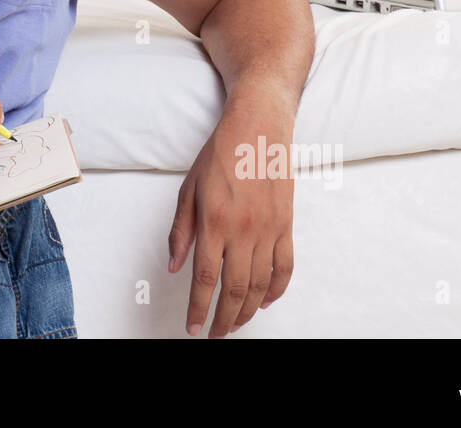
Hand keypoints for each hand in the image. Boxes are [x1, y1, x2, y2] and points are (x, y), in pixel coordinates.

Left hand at [167, 76, 296, 336]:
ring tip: (235, 323)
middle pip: (235, 289)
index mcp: (214, 220)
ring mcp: (269, 229)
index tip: (192, 327)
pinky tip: (264, 301)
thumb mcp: (188, 189)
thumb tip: (174, 266)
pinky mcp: (286, 225)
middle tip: (213, 333)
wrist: (258, 127)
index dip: (198, 308)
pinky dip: (276, 290)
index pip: (205, 278)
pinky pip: (285, 267)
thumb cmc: (220, 154)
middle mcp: (243, 229)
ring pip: (261, 284)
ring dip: (248, 310)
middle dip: (223, 318)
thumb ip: (181, 230)